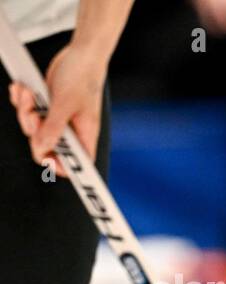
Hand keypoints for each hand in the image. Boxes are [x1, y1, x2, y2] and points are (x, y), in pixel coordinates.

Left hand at [9, 39, 112, 176]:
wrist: (78, 54)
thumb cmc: (82, 77)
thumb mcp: (65, 104)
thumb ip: (53, 128)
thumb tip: (43, 148)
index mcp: (84, 136)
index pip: (76, 165)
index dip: (61, 167)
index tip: (48, 159)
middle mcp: (71, 132)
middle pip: (46, 147)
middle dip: (34, 130)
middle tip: (34, 114)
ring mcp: (57, 120)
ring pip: (33, 130)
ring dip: (24, 111)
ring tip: (28, 94)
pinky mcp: (46, 108)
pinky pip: (28, 113)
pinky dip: (22, 101)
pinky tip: (24, 89)